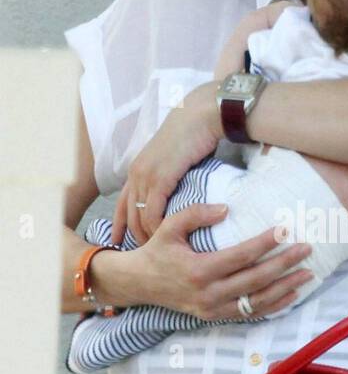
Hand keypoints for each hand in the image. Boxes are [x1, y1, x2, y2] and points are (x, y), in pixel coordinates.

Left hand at [111, 82, 220, 244]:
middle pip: (128, 215)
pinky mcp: (159, 178)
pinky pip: (153, 212)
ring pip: (139, 218)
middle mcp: (136, 173)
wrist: (201, 115)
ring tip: (157, 255)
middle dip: (133, 238)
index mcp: (138, 168)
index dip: (120, 225)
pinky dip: (157, 229)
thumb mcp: (175, 158)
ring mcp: (146, 175)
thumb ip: (171, 175)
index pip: (123, 204)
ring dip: (146, 238)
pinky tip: (166, 241)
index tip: (119, 243)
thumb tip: (178, 190)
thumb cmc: (194, 134)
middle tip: (143, 257)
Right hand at [128, 203, 313, 320]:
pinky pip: (250, 313)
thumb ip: (196, 213)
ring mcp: (213, 309)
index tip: (285, 230)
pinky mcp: (215, 317)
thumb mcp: (169, 226)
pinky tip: (291, 294)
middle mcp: (208, 293)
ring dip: (285, 287)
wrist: (139, 283)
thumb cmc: (157, 250)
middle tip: (306, 249)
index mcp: (198, 269)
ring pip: (257, 300)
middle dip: (284, 264)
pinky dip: (273, 305)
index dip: (265, 243)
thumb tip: (227, 208)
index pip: (241, 255)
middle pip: (256, 279)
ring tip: (307, 273)